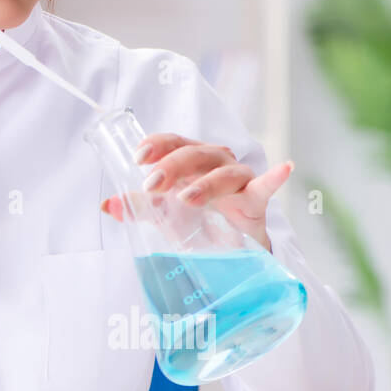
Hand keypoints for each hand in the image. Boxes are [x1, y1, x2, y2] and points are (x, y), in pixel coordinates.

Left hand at [100, 134, 293, 251]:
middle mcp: (215, 162)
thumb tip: (107, 204)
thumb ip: (139, 206)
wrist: (230, 248)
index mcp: (190, 159)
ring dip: (206, 183)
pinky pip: (266, 186)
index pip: (173, 142)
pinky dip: (275, 177)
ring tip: (187, 198)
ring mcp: (237, 179)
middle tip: (153, 184)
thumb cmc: (197, 219)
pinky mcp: (256, 200)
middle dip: (173, 166)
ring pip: (224, 172)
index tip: (138, 157)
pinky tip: (284, 168)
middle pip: (195, 154)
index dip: (156, 145)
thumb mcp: (165, 213)